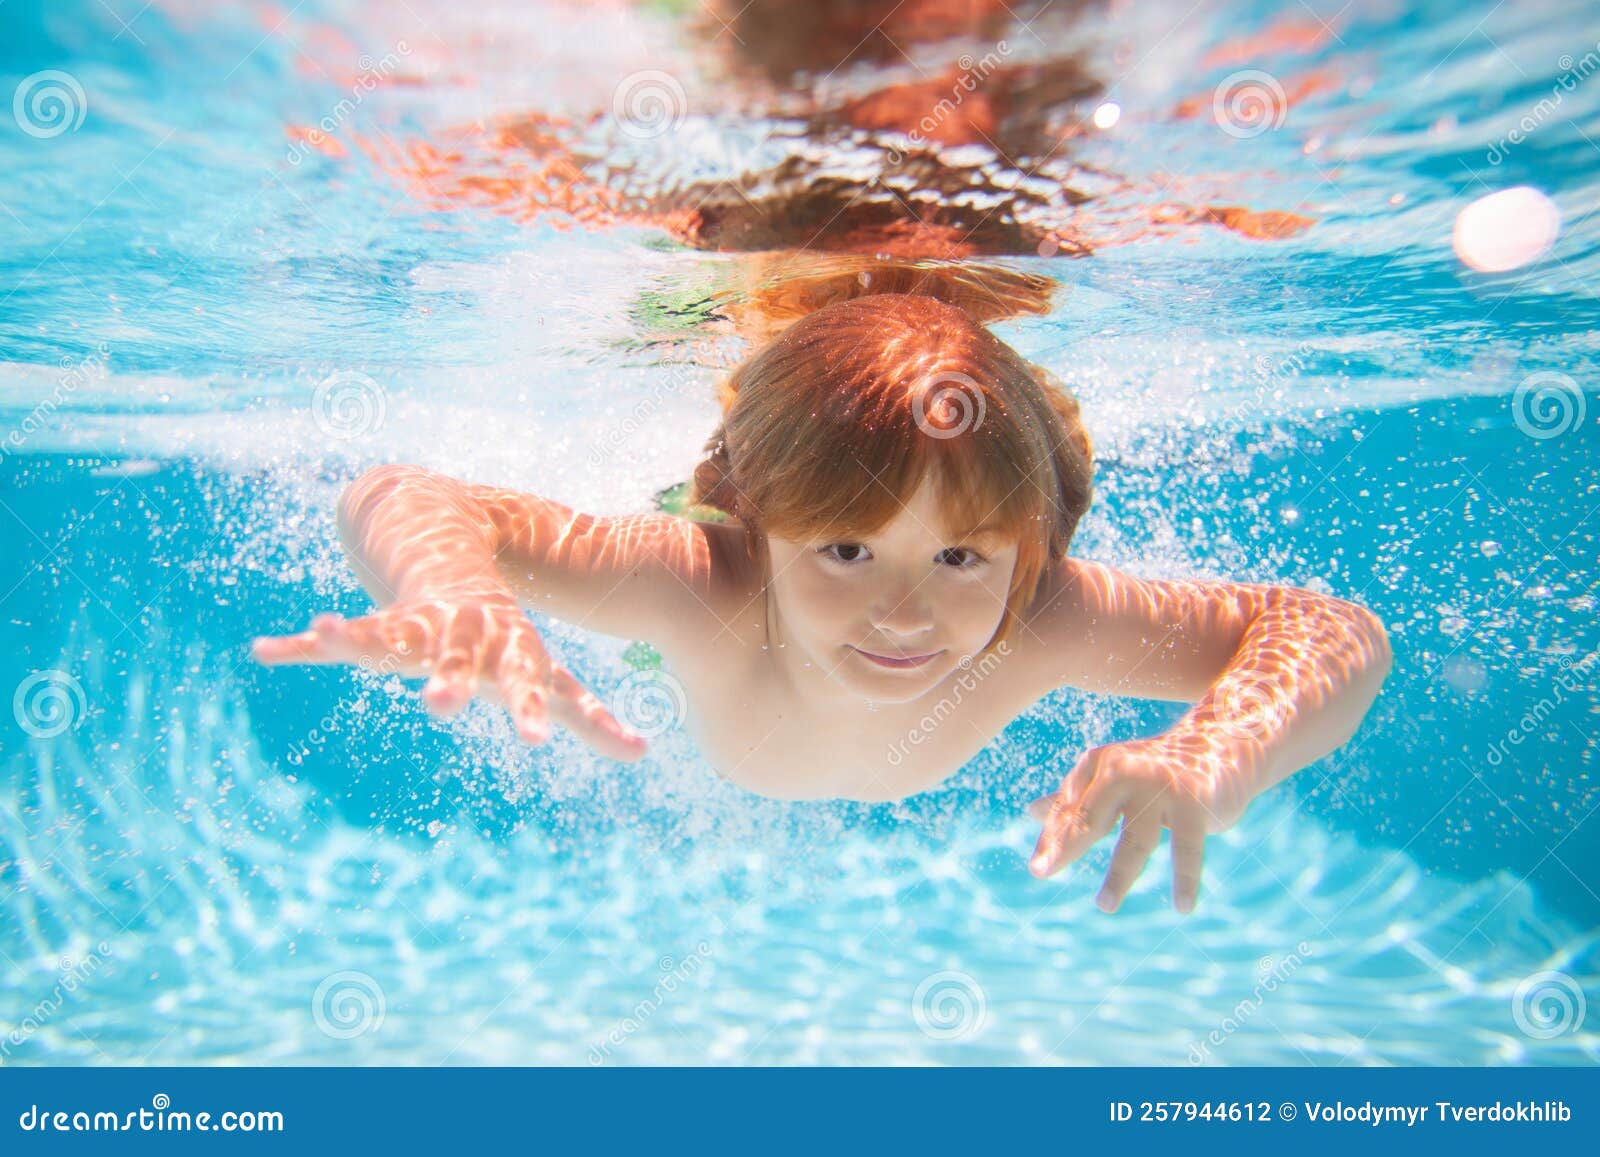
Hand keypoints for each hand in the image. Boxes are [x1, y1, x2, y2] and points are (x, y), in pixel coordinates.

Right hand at [251, 591, 648, 761]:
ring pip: (390, 637)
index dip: (530, 711)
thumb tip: (643, 755)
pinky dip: (303, 646)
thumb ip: (591, 717)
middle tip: (437, 705)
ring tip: (324, 633)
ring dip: (359, 641)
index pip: (526, 685)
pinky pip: (341, 636)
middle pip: (456, 663)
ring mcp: (421, 624)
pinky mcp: (381, 618)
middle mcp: (466, 636)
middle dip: (445, 682)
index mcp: (509, 652)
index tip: (533, 742)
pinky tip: (267, 652)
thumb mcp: (548, 673)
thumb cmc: (506, 632)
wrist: (455, 540)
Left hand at [1025, 735, 1246, 914]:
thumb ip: (1075, 797)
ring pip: (1134, 842)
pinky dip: (1185, 881)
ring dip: (1119, 878)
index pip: (1069, 807)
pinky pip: (1187, 850)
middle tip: (1042, 873)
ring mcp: (1160, 787)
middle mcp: (1126, 770)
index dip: (1052, 837)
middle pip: (1090, 818)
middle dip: (1066, 847)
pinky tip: (1183, 907)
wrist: (1220, 748)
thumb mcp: (1112, 779)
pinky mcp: (1193, 804)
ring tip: (1104, 905)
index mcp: (1101, 763)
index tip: (1039, 867)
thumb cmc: (1157, 771)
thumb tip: (1030, 811)